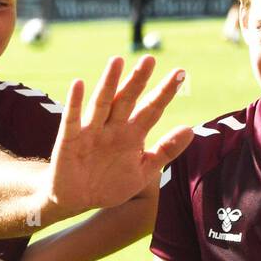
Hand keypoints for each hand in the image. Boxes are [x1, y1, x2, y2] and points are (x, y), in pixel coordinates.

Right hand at [46, 56, 192, 214]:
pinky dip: (74, 103)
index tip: (181, 73)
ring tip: (117, 61)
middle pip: (128, 99)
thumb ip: (165, 150)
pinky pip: (72, 119)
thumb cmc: (110, 183)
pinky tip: (79, 84)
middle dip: (138, 80)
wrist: (77, 200)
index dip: (165, 92)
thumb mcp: (144, 170)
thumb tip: (190, 129)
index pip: (152, 109)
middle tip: (150, 59)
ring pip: (102, 103)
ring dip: (109, 83)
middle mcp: (113, 127)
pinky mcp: (70, 140)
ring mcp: (91, 132)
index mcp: (132, 134)